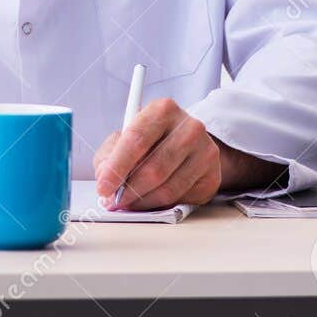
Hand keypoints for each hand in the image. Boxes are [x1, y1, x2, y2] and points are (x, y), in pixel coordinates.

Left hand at [93, 98, 221, 210]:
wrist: (187, 143)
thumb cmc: (150, 140)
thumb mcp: (124, 138)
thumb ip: (109, 155)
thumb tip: (105, 179)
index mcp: (163, 109)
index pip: (137, 140)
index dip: (117, 167)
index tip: (103, 187)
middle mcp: (189, 127)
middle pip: (154, 169)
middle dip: (128, 191)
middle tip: (114, 201)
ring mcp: (205, 151)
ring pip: (167, 189)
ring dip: (142, 202)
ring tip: (129, 203)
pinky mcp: (212, 175)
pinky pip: (181, 200)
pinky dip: (160, 206)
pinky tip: (150, 200)